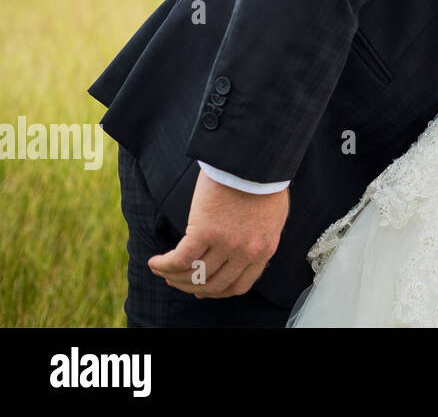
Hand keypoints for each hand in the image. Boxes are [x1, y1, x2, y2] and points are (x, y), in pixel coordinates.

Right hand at [147, 170, 289, 297]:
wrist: (256, 158)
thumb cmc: (263, 179)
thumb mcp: (272, 217)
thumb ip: (259, 238)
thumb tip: (244, 252)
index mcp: (264, 249)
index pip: (239, 285)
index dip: (217, 291)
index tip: (203, 289)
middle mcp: (246, 251)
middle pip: (214, 284)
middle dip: (192, 288)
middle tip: (177, 281)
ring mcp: (226, 243)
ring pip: (194, 275)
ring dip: (173, 277)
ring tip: (162, 270)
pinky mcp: (205, 231)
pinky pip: (179, 260)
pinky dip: (163, 265)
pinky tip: (155, 262)